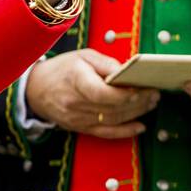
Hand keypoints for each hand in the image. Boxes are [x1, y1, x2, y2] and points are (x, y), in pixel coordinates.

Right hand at [26, 49, 159, 137]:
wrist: (35, 89)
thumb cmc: (61, 70)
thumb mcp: (83, 56)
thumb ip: (107, 64)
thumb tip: (129, 72)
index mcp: (76, 80)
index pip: (104, 93)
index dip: (127, 93)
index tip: (144, 87)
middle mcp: (75, 102)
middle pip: (114, 107)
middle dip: (139, 101)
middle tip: (154, 93)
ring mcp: (78, 118)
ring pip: (114, 120)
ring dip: (137, 113)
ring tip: (150, 103)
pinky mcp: (81, 128)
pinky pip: (107, 133)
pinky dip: (126, 131)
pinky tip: (140, 126)